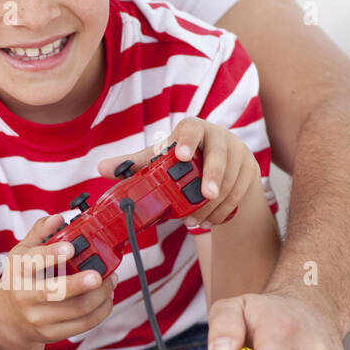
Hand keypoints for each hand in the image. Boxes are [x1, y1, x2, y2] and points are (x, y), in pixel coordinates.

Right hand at [0, 213, 116, 349]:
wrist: (7, 319)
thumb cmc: (19, 280)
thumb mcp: (21, 254)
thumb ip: (39, 233)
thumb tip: (58, 218)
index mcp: (18, 271)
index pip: (32, 262)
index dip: (52, 254)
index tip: (70, 247)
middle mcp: (25, 296)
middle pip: (55, 292)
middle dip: (80, 283)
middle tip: (99, 275)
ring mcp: (39, 318)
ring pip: (76, 309)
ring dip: (100, 295)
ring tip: (111, 281)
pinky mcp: (52, 333)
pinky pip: (83, 324)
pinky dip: (101, 310)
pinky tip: (106, 298)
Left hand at [98, 116, 259, 225]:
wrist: (222, 165)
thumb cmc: (186, 157)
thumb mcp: (162, 157)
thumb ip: (135, 163)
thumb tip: (100, 168)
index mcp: (194, 129)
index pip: (191, 128)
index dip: (186, 141)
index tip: (179, 155)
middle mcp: (218, 138)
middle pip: (219, 155)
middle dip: (213, 175)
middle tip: (205, 193)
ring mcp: (237, 154)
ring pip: (230, 180)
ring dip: (214, 203)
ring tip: (196, 219)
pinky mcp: (249, 172)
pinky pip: (238, 194)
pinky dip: (223, 211)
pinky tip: (210, 221)